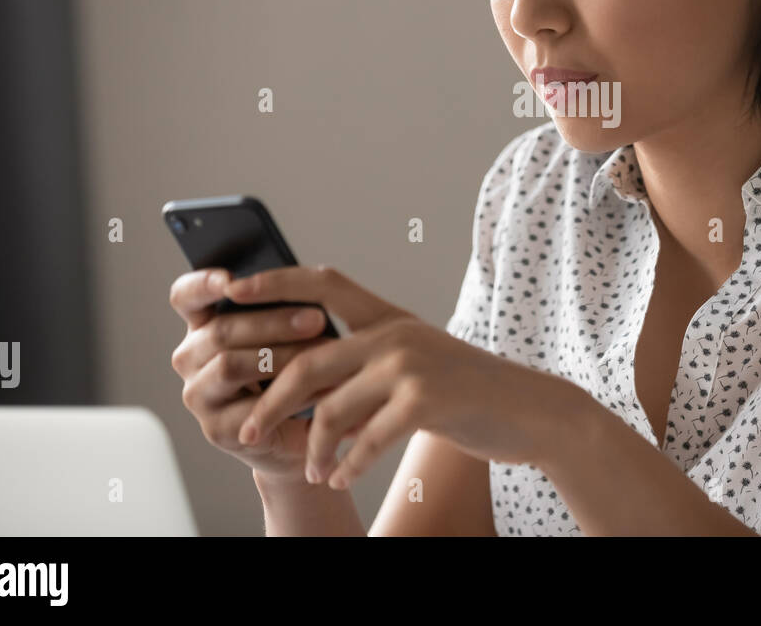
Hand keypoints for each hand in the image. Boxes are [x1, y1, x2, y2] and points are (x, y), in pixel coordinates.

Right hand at [168, 267, 334, 479]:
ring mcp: (198, 394)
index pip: (185, 297)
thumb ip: (280, 307)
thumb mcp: (285, 333)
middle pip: (220, 331)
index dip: (203, 284)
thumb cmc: (292, 367)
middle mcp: (191, 357)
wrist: (302, 427)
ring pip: (230, 366)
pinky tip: (318, 389)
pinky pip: (249, 407)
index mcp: (202, 324)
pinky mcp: (216, 428)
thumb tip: (302, 284)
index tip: (231, 280)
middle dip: (272, 322)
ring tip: (323, 351)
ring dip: (281, 356)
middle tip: (317, 319)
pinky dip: (289, 395)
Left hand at [224, 265, 573, 489]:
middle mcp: (394, 332)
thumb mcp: (413, 364)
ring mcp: (410, 364)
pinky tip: (339, 478)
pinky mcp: (425, 399)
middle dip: (270, 399)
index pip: (321, 283)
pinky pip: (365, 439)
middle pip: (309, 359)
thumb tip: (299, 379)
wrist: (528, 410)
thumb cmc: (464, 392)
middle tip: (246, 429)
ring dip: (313, 447)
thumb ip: (364, 363)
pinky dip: (347, 465)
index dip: (273, 282)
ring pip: (332, 408)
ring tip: (310, 470)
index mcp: (388, 316)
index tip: (232, 292)